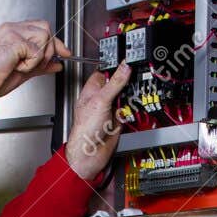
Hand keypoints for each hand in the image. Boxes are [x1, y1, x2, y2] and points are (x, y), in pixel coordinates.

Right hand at [0, 20, 71, 98]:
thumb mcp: (24, 70)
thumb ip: (41, 64)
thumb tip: (57, 64)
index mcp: (12, 32)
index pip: (40, 29)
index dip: (54, 42)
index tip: (64, 52)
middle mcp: (12, 28)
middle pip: (45, 28)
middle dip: (49, 48)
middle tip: (40, 64)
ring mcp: (13, 31)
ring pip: (44, 37)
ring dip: (38, 57)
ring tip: (22, 66)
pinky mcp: (14, 40)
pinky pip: (36, 51)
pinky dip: (30, 64)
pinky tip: (17, 67)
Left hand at [64, 63, 131, 180]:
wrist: (90, 153)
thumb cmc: (85, 128)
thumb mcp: (102, 99)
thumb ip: (115, 82)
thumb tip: (125, 67)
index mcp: (92, 90)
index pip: (106, 72)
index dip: (116, 68)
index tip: (128, 64)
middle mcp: (101, 99)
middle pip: (118, 84)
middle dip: (126, 86)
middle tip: (131, 84)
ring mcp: (109, 110)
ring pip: (124, 98)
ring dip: (128, 100)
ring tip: (126, 102)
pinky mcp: (117, 121)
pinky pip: (127, 112)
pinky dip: (129, 113)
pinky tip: (126, 114)